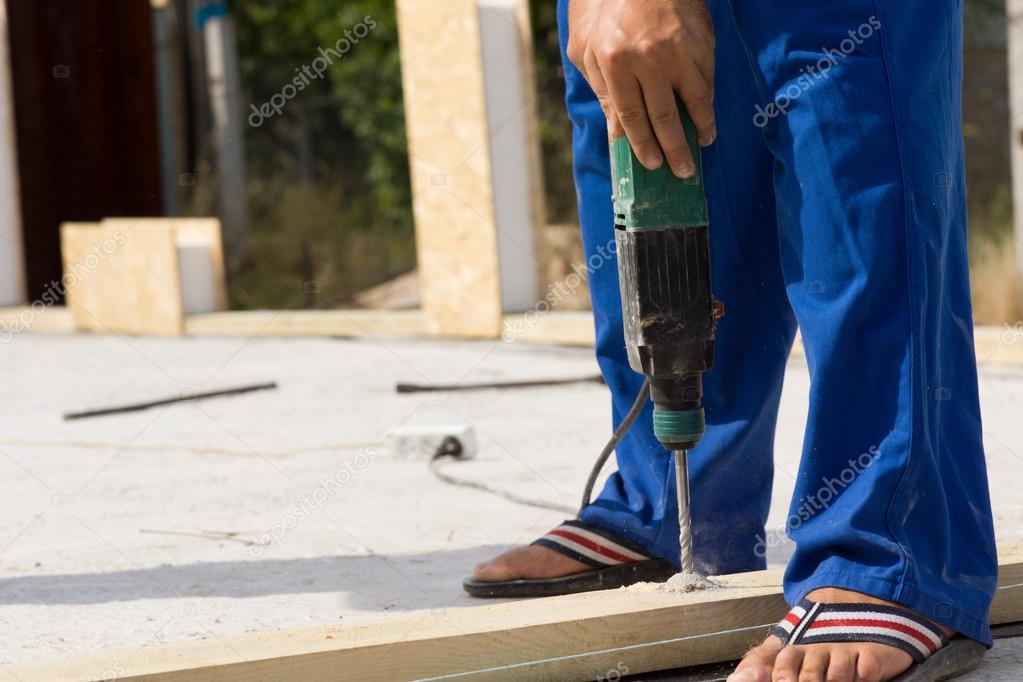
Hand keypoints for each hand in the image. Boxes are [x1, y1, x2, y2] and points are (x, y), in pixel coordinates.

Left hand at [567, 0, 715, 177]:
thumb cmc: (607, 12)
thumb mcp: (586, 49)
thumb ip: (602, 91)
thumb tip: (618, 132)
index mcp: (616, 63)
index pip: (632, 117)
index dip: (643, 144)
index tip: (653, 164)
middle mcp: (649, 60)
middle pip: (664, 116)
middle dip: (674, 149)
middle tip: (682, 170)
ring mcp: (679, 50)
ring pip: (695, 99)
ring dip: (702, 127)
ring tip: (703, 144)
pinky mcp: (701, 40)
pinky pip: (707, 78)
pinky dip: (708, 99)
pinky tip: (707, 112)